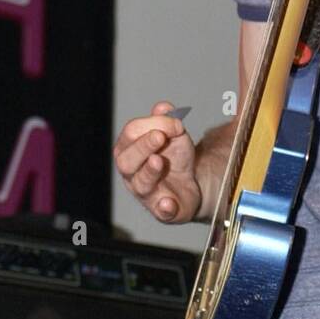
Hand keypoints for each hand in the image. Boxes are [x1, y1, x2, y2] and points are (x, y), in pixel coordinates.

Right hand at [113, 101, 200, 223]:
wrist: (193, 184)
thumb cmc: (174, 158)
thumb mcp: (174, 135)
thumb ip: (167, 121)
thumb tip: (163, 107)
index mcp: (130, 150)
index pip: (130, 134)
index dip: (150, 125)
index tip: (175, 124)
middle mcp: (132, 173)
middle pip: (126, 160)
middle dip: (143, 147)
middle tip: (160, 137)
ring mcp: (147, 193)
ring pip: (140, 185)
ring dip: (149, 172)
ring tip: (158, 161)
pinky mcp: (164, 210)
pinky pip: (161, 212)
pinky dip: (165, 208)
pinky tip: (168, 202)